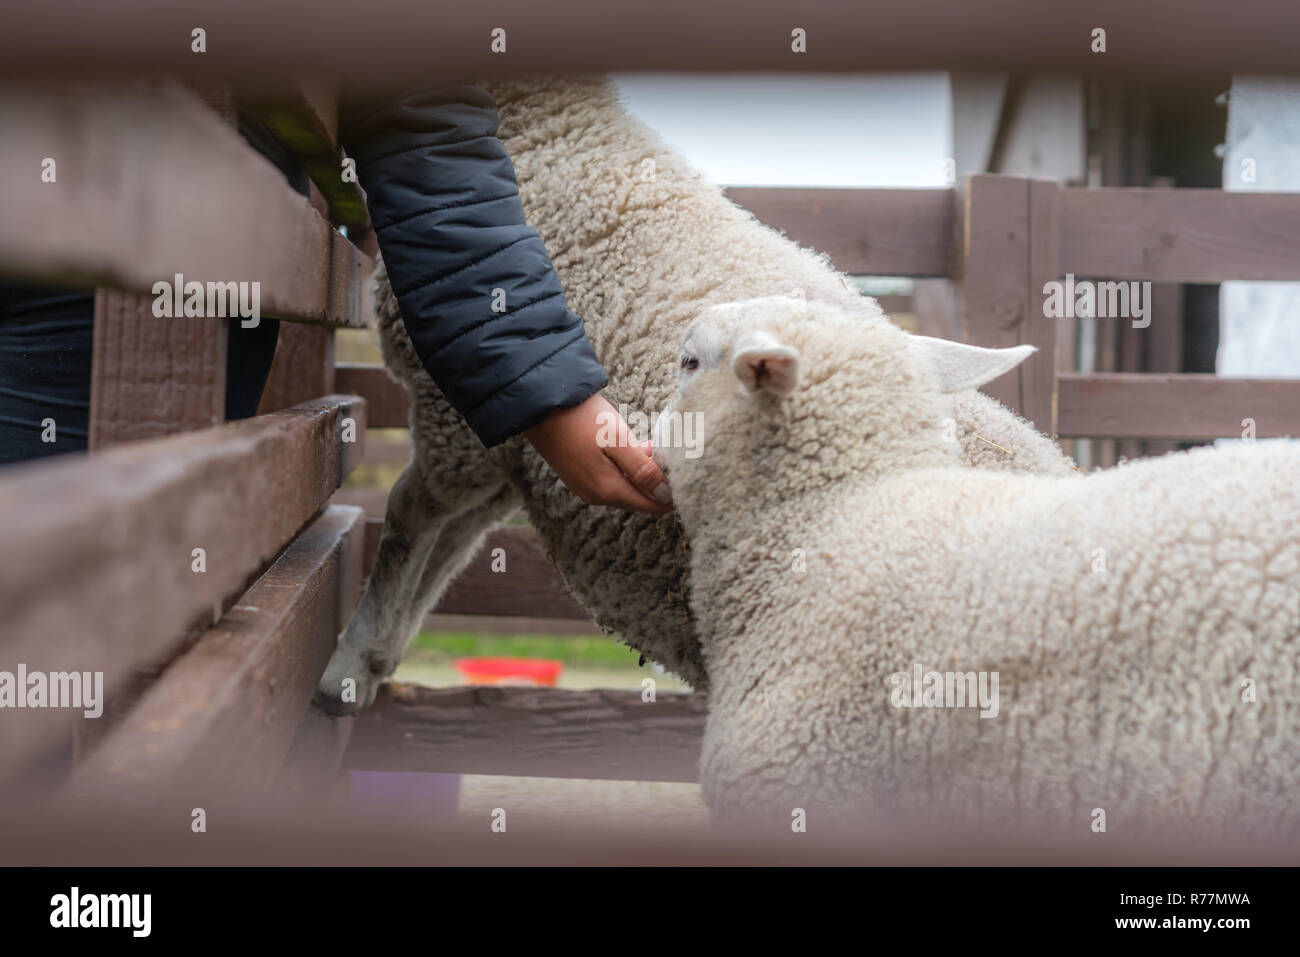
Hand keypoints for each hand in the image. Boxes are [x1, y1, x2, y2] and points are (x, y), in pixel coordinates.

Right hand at [524, 393, 672, 515]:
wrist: (539, 404)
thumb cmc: (581, 418)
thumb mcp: (617, 440)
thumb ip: (641, 470)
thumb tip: (665, 495)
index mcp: (608, 490)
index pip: (653, 506)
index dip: (673, 492)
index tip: (682, 469)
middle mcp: (596, 496)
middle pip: (640, 499)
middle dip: (658, 481)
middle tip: (667, 452)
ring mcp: (585, 487)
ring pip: (626, 488)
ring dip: (642, 473)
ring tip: (648, 446)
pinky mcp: (579, 476)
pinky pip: (612, 480)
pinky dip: (626, 469)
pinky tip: (629, 448)